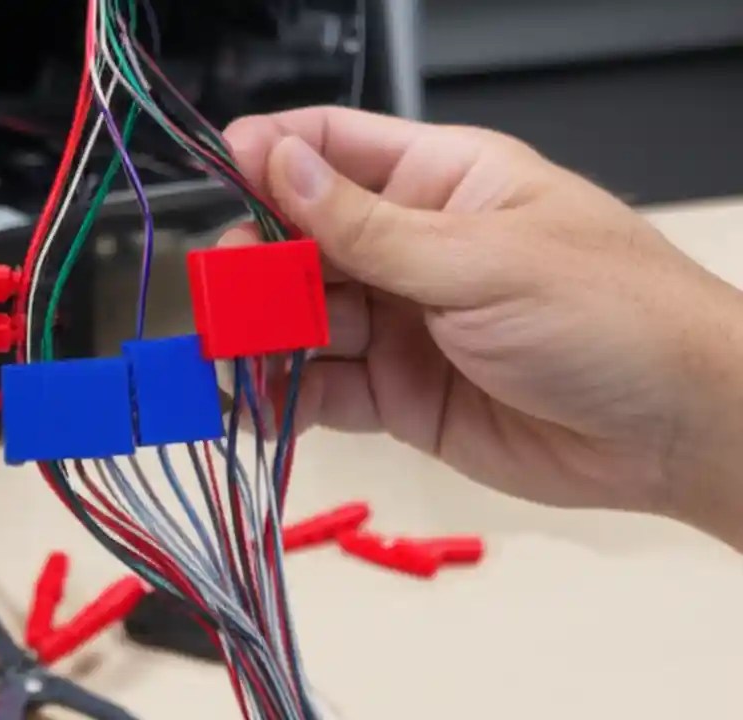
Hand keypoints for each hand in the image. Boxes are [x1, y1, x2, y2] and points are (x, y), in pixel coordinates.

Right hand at [222, 107, 742, 546]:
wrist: (676, 432)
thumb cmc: (610, 314)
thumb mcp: (481, 258)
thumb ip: (368, 226)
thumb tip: (278, 162)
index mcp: (441, 182)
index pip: (337, 148)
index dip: (275, 152)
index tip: (221, 167)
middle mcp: (409, 249)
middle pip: (301, 239)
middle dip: (256, 261)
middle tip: (227, 290)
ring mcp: (398, 323)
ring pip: (301, 317)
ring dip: (260, 334)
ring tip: (233, 355)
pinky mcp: (395, 394)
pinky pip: (321, 387)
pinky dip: (283, 394)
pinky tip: (259, 401)